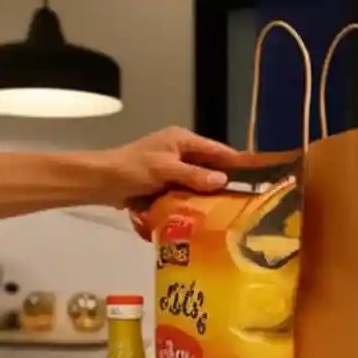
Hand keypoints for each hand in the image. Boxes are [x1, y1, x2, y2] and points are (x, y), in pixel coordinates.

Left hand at [92, 127, 238, 207]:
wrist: (100, 181)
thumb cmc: (132, 169)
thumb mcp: (165, 169)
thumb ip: (194, 175)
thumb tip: (222, 181)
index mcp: (182, 140)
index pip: (217, 150)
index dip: (236, 162)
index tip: (256, 175)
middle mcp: (180, 152)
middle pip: (209, 168)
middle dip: (222, 183)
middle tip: (244, 201)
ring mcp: (171, 169)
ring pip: (197, 182)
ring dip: (206, 195)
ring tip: (227, 212)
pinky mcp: (163, 185)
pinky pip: (184, 193)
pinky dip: (191, 202)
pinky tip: (202, 216)